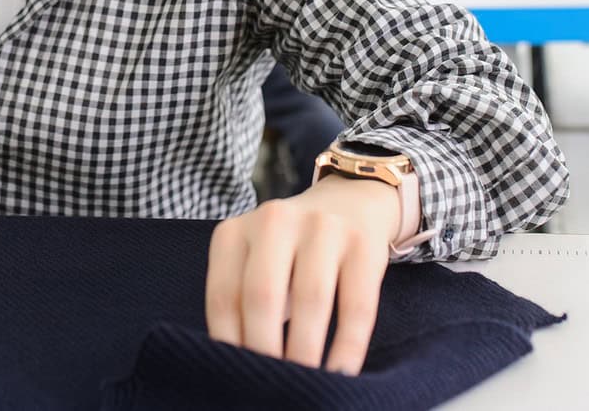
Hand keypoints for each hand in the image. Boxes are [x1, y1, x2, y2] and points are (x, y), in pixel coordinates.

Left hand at [205, 176, 400, 374]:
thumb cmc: (291, 252)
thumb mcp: (256, 263)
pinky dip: (348, 346)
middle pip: (263, 296)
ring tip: (304, 383)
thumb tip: (240, 366)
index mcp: (236, 231)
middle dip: (266, 350)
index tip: (238, 374)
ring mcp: (322, 227)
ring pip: (311, 300)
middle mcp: (275, 220)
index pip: (224, 296)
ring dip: (306, 353)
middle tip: (270, 385)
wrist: (349, 202)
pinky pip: (356, 305)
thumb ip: (244, 302)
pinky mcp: (364, 243)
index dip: (230, 343)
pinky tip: (341, 371)